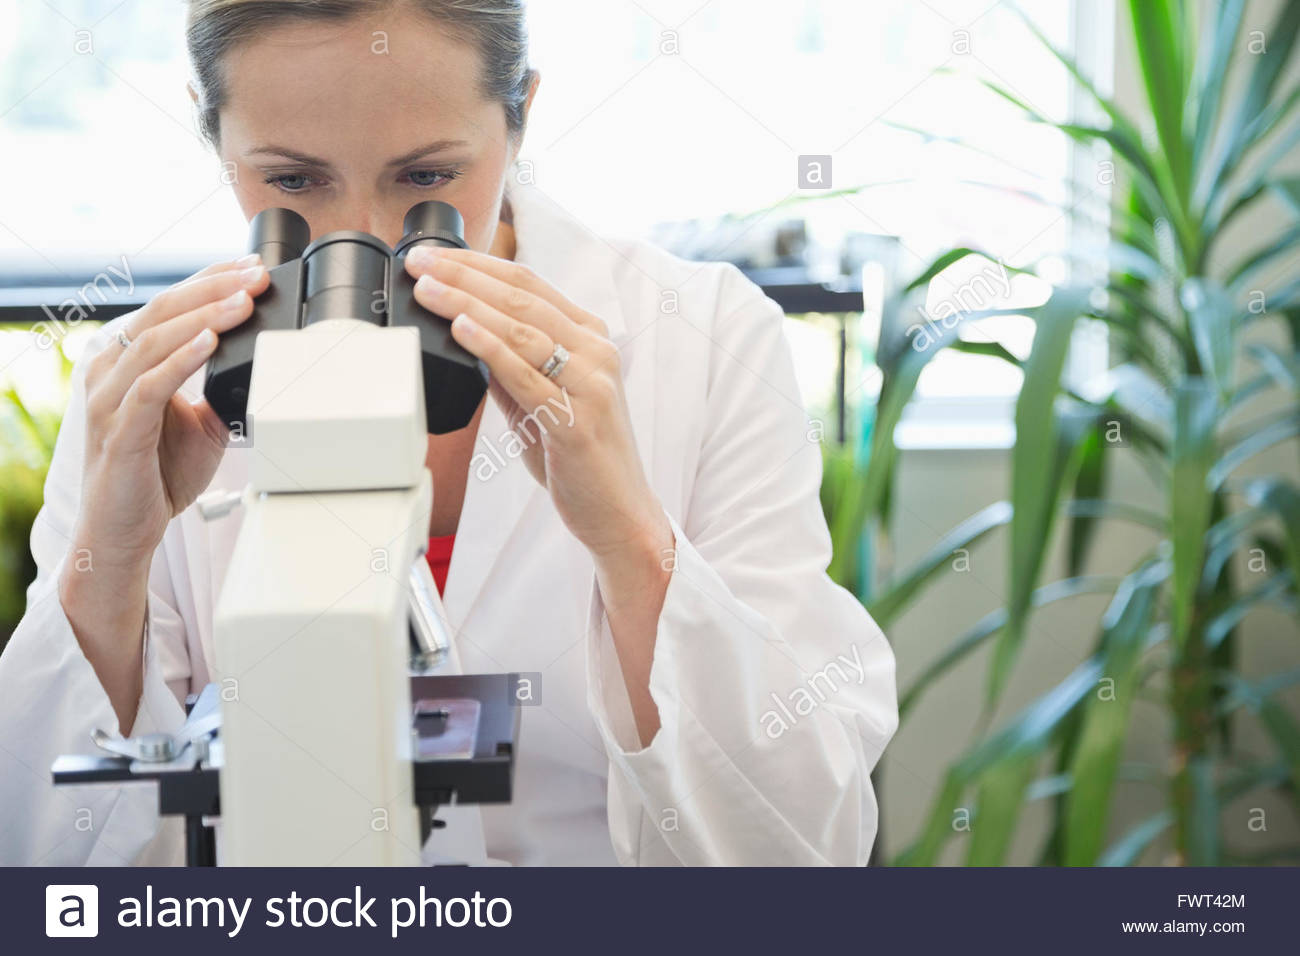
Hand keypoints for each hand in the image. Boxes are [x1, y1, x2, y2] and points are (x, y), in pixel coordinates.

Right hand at [58, 254, 267, 731]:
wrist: (126, 531)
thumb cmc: (156, 475)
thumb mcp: (201, 424)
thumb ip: (221, 390)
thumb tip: (267, 369)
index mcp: (126, 361)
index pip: (168, 304)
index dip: (208, 279)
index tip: (251, 266)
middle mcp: (110, 372)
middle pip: (161, 311)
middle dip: (212, 289)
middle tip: (255, 276)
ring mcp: (109, 401)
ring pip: (154, 341)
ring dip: (204, 317)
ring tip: (241, 302)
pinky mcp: (118, 432)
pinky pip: (150, 386)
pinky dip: (183, 361)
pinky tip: (212, 343)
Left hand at [405, 243, 672, 744]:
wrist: (620, 516)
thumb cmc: (583, 462)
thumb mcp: (541, 405)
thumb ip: (510, 370)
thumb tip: (466, 337)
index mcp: (591, 340)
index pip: (528, 284)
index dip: (477, 264)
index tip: (434, 255)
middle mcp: (597, 353)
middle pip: (521, 296)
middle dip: (463, 274)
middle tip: (419, 261)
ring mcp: (592, 383)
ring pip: (520, 328)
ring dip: (467, 302)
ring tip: (428, 287)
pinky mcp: (577, 418)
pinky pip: (526, 374)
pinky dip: (490, 346)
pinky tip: (462, 328)